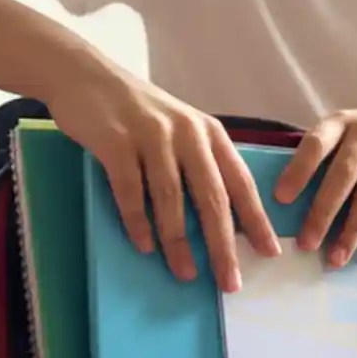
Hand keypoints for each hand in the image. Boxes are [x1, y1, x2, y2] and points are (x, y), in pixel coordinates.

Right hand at [45, 67, 279, 291]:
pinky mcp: (116, 142)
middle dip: (223, 244)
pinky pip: (131, 190)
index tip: (270, 253)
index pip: (241, 182)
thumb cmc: (138, 112)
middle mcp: (187, 134)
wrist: (87, 76)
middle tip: (230, 281)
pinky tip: (145, 246)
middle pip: (212, 197)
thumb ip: (202, 164)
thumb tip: (223, 220)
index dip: (256, 220)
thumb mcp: (181, 129)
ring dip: (179, 241)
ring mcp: (152, 136)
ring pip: (171, 198)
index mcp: (210, 133)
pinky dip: (138, 221)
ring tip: (187, 273)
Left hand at [274, 103, 356, 267]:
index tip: (281, 199)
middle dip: (323, 213)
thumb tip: (288, 205)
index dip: (298, 170)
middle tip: (306, 244)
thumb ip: (326, 158)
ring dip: (352, 231)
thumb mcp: (350, 134)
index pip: (317, 144)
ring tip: (336, 258)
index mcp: (343, 122)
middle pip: (343, 175)